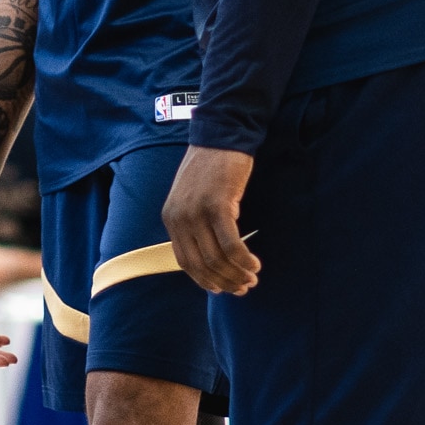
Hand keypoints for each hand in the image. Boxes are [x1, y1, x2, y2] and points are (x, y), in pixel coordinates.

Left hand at [162, 145, 261, 294]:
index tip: (222, 289)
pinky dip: (244, 260)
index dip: (205, 280)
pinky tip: (254, 264)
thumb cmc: (211, 168)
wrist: (221, 135)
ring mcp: (197, 212)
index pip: (184, 261)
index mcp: (170, 217)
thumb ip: (195, 224)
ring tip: (252, 277)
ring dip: (237, 274)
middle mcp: (179, 217)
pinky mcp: (217, 205)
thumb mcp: (192, 197)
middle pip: (201, 264)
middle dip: (224, 281)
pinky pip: (231, 244)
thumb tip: (211, 258)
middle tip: (243, 287)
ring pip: (217, 258)